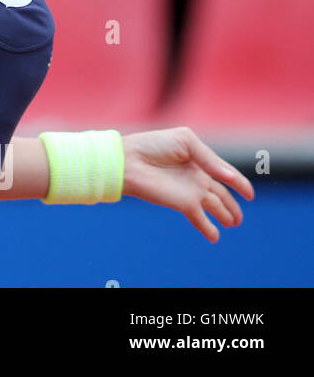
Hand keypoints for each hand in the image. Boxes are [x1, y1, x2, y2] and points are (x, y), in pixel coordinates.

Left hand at [121, 126, 255, 241]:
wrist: (128, 160)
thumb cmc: (152, 145)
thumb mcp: (186, 141)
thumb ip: (210, 159)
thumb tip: (230, 178)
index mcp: (198, 160)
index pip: (224, 173)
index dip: (238, 183)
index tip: (249, 194)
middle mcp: (196, 177)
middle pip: (220, 195)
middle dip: (231, 206)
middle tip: (239, 219)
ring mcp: (190, 192)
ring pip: (214, 207)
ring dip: (224, 216)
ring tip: (231, 224)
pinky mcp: (182, 204)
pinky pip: (200, 219)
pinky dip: (208, 228)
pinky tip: (215, 237)